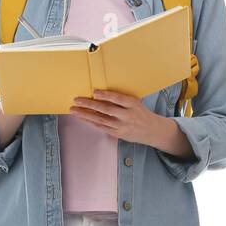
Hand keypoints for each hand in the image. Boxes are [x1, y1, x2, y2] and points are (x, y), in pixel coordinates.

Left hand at [68, 89, 192, 155]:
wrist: (151, 130)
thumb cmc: (141, 113)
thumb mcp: (135, 102)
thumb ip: (121, 99)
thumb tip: (100, 94)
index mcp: (133, 104)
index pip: (118, 98)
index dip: (106, 95)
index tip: (94, 92)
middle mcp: (127, 115)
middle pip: (106, 109)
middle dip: (89, 104)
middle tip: (77, 100)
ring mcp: (122, 126)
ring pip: (101, 119)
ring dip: (86, 114)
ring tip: (74, 110)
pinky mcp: (118, 134)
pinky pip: (101, 127)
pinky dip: (91, 122)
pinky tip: (82, 118)